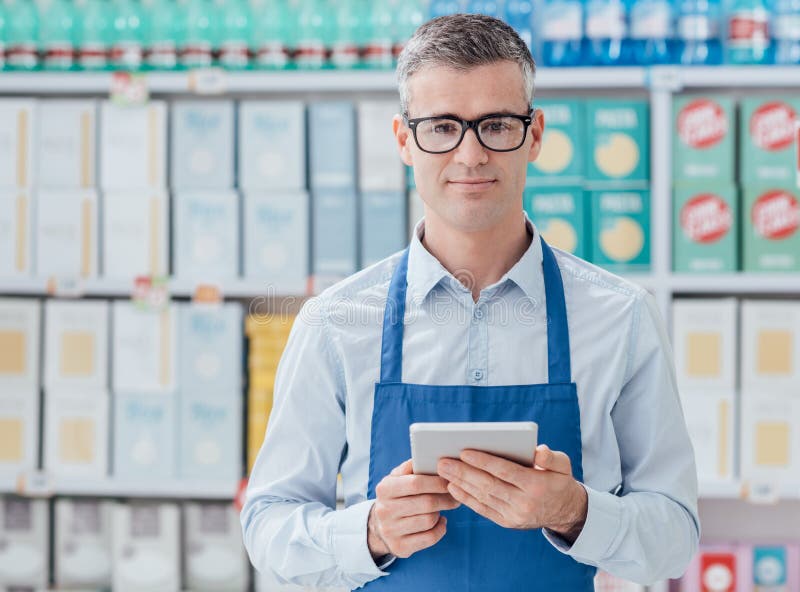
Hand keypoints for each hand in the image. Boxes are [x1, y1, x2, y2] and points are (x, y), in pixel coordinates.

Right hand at [368, 459, 461, 560]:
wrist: (379, 526)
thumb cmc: (396, 496)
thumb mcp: (397, 478)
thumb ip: (411, 467)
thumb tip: (428, 457)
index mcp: (385, 488)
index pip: (415, 483)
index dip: (436, 482)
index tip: (450, 480)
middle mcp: (385, 510)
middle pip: (426, 503)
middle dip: (445, 498)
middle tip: (455, 495)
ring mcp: (391, 530)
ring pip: (429, 520)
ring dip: (441, 512)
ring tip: (444, 506)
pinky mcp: (400, 547)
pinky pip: (429, 538)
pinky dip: (440, 529)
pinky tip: (440, 521)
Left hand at [436, 444, 587, 543]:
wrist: (564, 511)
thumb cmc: (558, 479)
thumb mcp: (563, 464)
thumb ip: (551, 456)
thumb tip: (538, 451)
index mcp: (536, 485)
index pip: (505, 471)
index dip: (484, 462)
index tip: (464, 451)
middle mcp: (524, 503)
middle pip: (489, 485)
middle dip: (463, 473)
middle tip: (443, 461)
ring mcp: (514, 515)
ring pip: (483, 497)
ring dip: (460, 484)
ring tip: (442, 471)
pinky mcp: (507, 522)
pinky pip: (483, 509)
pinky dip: (467, 498)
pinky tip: (453, 487)